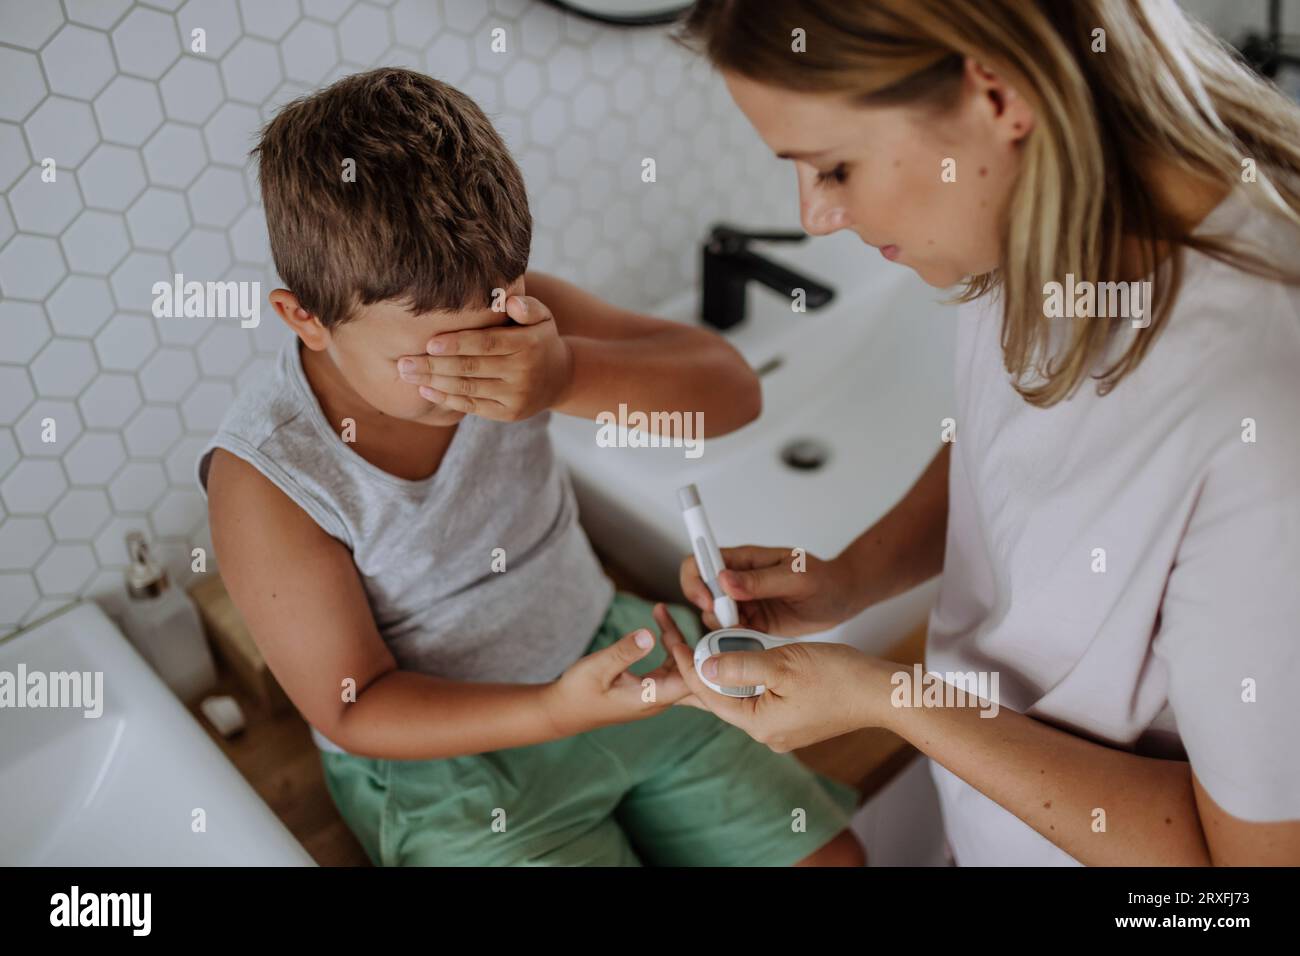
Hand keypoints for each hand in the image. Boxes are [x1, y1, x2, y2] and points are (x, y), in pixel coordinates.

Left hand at [397, 293, 572, 421]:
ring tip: (407, 374)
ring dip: (434, 383)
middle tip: (403, 362)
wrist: (560, 378)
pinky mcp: (508, 413)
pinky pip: (473, 407)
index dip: (457, 344)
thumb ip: (527, 306)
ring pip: (468, 389)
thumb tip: (510, 301)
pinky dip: (447, 399)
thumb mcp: (542, 317)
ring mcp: (515, 396)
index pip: (487, 344)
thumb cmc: (538, 339)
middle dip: (434, 366)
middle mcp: (522, 372)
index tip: (429, 343)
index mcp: (527, 344)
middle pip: (471, 369)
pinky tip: (425, 390)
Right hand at [541, 606, 694, 736]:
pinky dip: (668, 645)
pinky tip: (660, 627)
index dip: (690, 656)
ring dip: (674, 639)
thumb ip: (624, 652)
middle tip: (665, 614)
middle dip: (685, 639)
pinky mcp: (651, 687)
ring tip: (659, 611)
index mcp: (651, 698)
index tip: (673, 631)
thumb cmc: (578, 692)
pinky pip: (669, 665)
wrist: (564, 711)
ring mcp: (657, 693)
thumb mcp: (597, 668)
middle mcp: (660, 698)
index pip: (689, 681)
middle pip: (690, 670)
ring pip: (681, 665)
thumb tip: (649, 634)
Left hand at [656, 607, 893, 751]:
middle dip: (696, 670)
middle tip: (675, 643)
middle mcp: (765, 732)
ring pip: (736, 696)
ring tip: (696, 647)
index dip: (687, 663)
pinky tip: (733, 659)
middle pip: (717, 699)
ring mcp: (779, 728)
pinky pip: (755, 696)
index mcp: (759, 724)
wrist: (879, 693)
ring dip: (719, 671)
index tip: (672, 637)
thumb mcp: (781, 663)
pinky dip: (742, 676)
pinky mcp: (791, 719)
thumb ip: (738, 665)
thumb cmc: (838, 676)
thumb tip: (702, 666)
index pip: (708, 693)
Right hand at [679, 544, 855, 636]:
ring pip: (712, 616)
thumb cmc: (822, 579)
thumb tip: (724, 580)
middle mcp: (737, 580)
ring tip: (752, 629)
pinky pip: (731, 633)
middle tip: (733, 621)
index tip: (710, 600)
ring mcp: (743, 603)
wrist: (840, 599)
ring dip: (723, 627)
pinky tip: (757, 639)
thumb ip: (760, 580)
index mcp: (744, 560)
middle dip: (708, 609)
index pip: (701, 560)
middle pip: (699, 591)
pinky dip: (736, 640)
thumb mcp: (794, 577)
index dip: (695, 580)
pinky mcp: (752, 623)